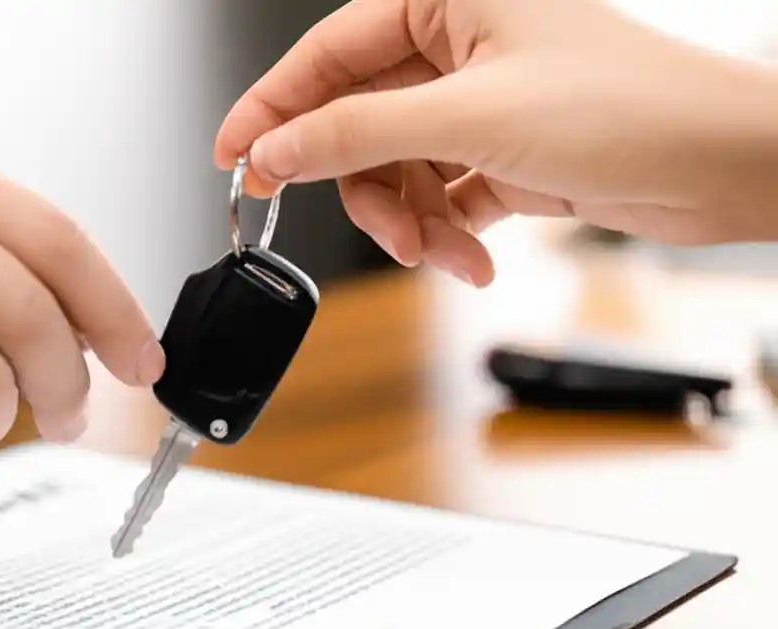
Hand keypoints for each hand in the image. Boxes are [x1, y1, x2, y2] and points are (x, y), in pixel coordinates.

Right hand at [216, 0, 777, 285]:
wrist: (722, 166)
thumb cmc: (629, 106)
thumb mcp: (468, 117)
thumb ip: (354, 133)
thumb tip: (272, 150)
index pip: (327, 53)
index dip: (272, 109)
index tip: (231, 158)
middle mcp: (459, 43)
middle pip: (358, 121)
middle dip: (365, 187)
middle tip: (374, 229)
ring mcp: (479, 100)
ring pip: (394, 168)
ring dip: (411, 221)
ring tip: (444, 252)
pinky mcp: (500, 151)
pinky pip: (437, 195)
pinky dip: (445, 232)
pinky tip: (471, 258)